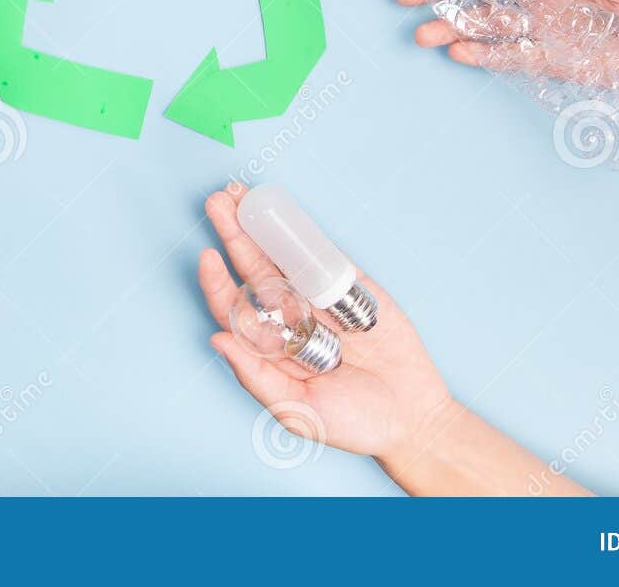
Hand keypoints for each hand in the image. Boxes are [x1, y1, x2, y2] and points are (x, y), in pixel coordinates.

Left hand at [197, 182, 452, 463]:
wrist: (412, 417)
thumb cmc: (354, 422)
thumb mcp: (299, 410)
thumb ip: (257, 377)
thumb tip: (216, 340)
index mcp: (269, 346)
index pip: (233, 307)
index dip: (217, 281)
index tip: (206, 257)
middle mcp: (288, 317)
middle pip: (252, 269)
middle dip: (233, 234)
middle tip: (216, 202)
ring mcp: (318, 298)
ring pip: (283, 254)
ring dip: (261, 225)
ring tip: (238, 194)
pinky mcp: (350, 286)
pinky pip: (323, 255)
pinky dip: (304, 232)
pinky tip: (282, 211)